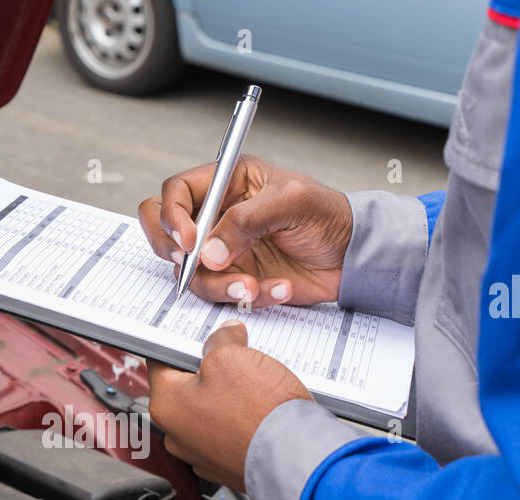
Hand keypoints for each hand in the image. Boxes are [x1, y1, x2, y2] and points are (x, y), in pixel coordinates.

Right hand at [138, 155, 352, 307]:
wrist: (352, 257)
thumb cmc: (329, 216)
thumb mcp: (292, 202)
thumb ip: (246, 221)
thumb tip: (208, 251)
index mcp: (226, 183)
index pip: (176, 193)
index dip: (172, 216)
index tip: (189, 241)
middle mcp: (217, 217)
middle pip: (166, 235)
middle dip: (178, 256)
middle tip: (200, 266)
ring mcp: (223, 252)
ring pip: (191, 274)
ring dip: (220, 285)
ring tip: (254, 285)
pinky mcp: (235, 280)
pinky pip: (222, 296)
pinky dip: (249, 297)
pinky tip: (278, 288)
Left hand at [149, 319, 312, 490]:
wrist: (295, 458)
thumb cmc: (259, 413)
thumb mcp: (232, 356)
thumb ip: (221, 341)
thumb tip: (224, 337)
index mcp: (166, 406)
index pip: (160, 362)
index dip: (181, 343)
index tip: (200, 336)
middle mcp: (177, 436)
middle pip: (187, 388)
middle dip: (209, 370)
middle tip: (234, 357)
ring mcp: (201, 455)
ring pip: (210, 411)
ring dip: (228, 395)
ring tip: (254, 386)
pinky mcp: (226, 466)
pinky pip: (227, 433)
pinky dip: (240, 421)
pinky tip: (260, 412)